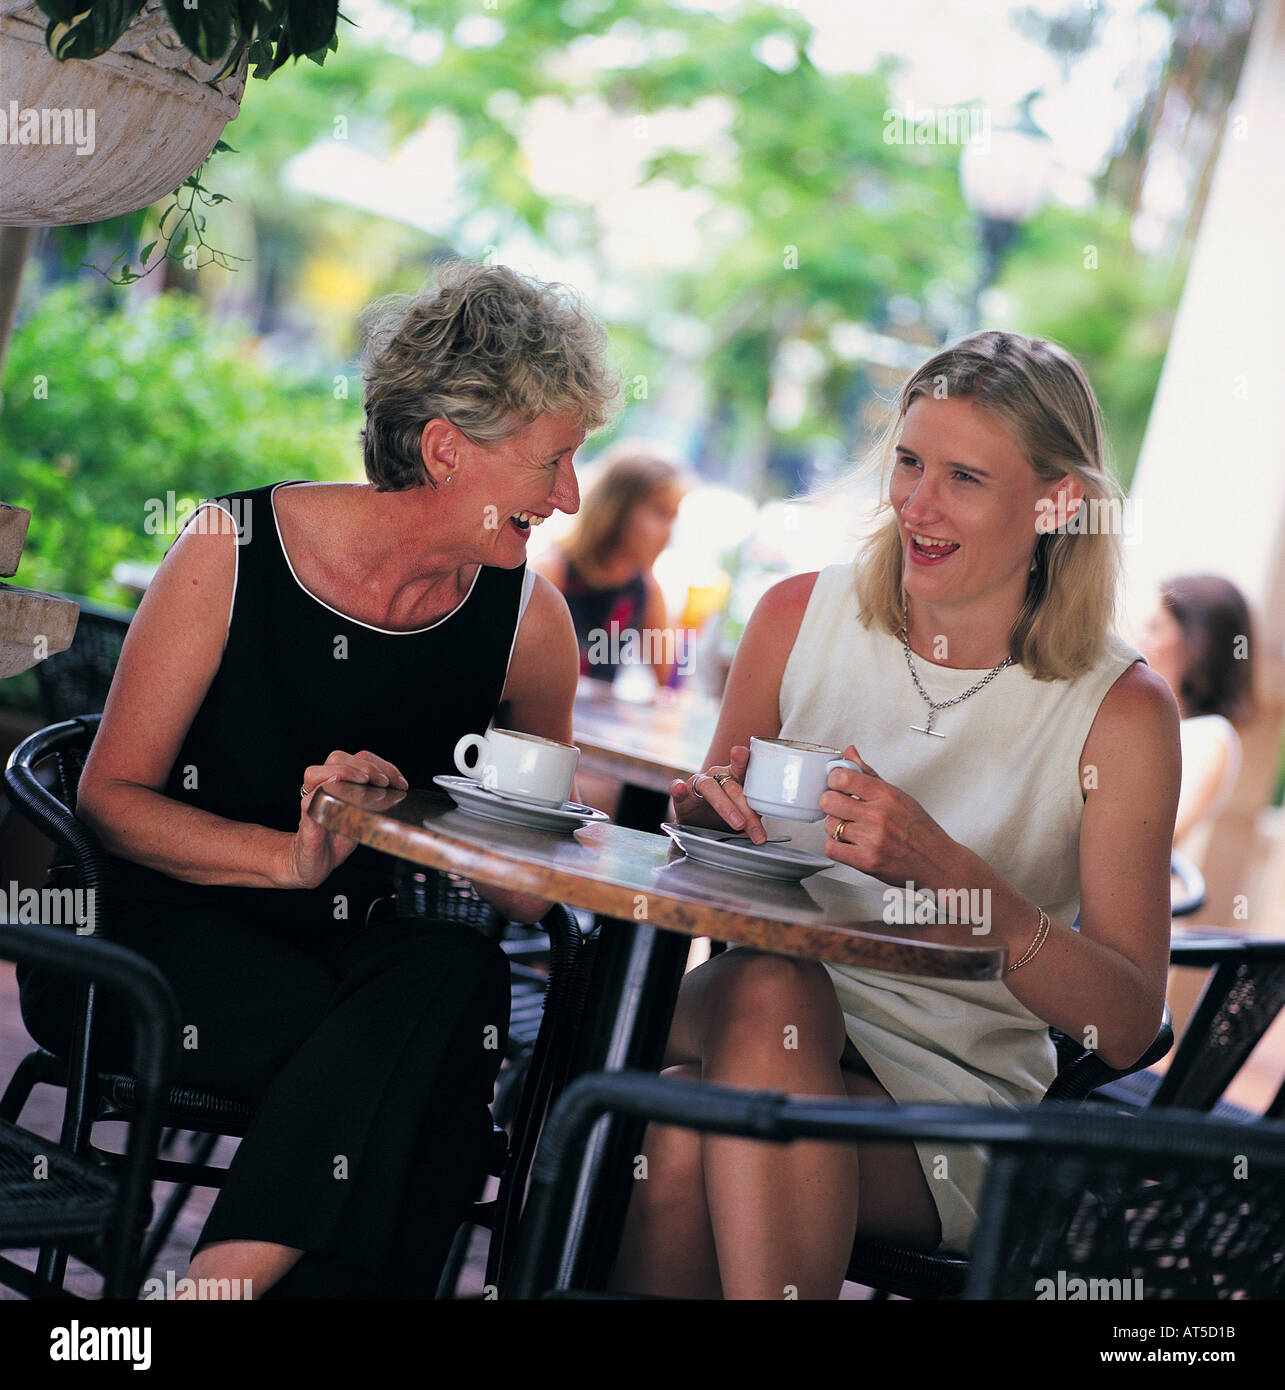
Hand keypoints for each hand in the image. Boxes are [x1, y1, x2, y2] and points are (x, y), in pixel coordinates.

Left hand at [289, 749, 409, 889]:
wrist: (313, 862)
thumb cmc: (309, 855)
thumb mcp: (308, 845)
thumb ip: (310, 823)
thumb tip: (314, 798)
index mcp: (310, 798)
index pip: (319, 773)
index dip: (343, 772)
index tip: (362, 781)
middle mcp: (322, 787)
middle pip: (341, 759)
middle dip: (366, 767)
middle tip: (383, 783)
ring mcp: (339, 786)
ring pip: (357, 761)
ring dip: (380, 767)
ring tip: (395, 782)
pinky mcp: (354, 790)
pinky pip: (369, 771)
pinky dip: (387, 773)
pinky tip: (396, 783)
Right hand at [669, 745, 768, 843]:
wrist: (701, 823)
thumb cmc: (726, 812)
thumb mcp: (745, 812)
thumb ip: (755, 813)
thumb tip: (766, 831)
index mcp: (735, 776)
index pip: (742, 766)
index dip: (742, 759)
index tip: (742, 754)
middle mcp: (717, 776)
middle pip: (732, 787)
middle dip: (745, 809)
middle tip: (751, 825)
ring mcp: (699, 784)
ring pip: (710, 788)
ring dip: (724, 806)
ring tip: (737, 823)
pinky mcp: (682, 796)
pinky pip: (678, 788)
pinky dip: (678, 788)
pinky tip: (680, 789)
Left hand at [819, 744, 961, 888]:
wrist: (938, 862)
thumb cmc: (920, 831)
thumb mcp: (899, 796)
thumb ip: (869, 774)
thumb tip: (850, 752)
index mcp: (886, 795)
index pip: (842, 777)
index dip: (833, 780)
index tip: (836, 785)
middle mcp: (879, 816)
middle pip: (828, 801)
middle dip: (830, 804)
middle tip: (840, 808)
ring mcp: (872, 839)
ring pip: (829, 825)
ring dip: (835, 828)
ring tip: (851, 829)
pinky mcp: (866, 861)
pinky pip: (831, 848)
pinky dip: (836, 847)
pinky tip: (850, 844)